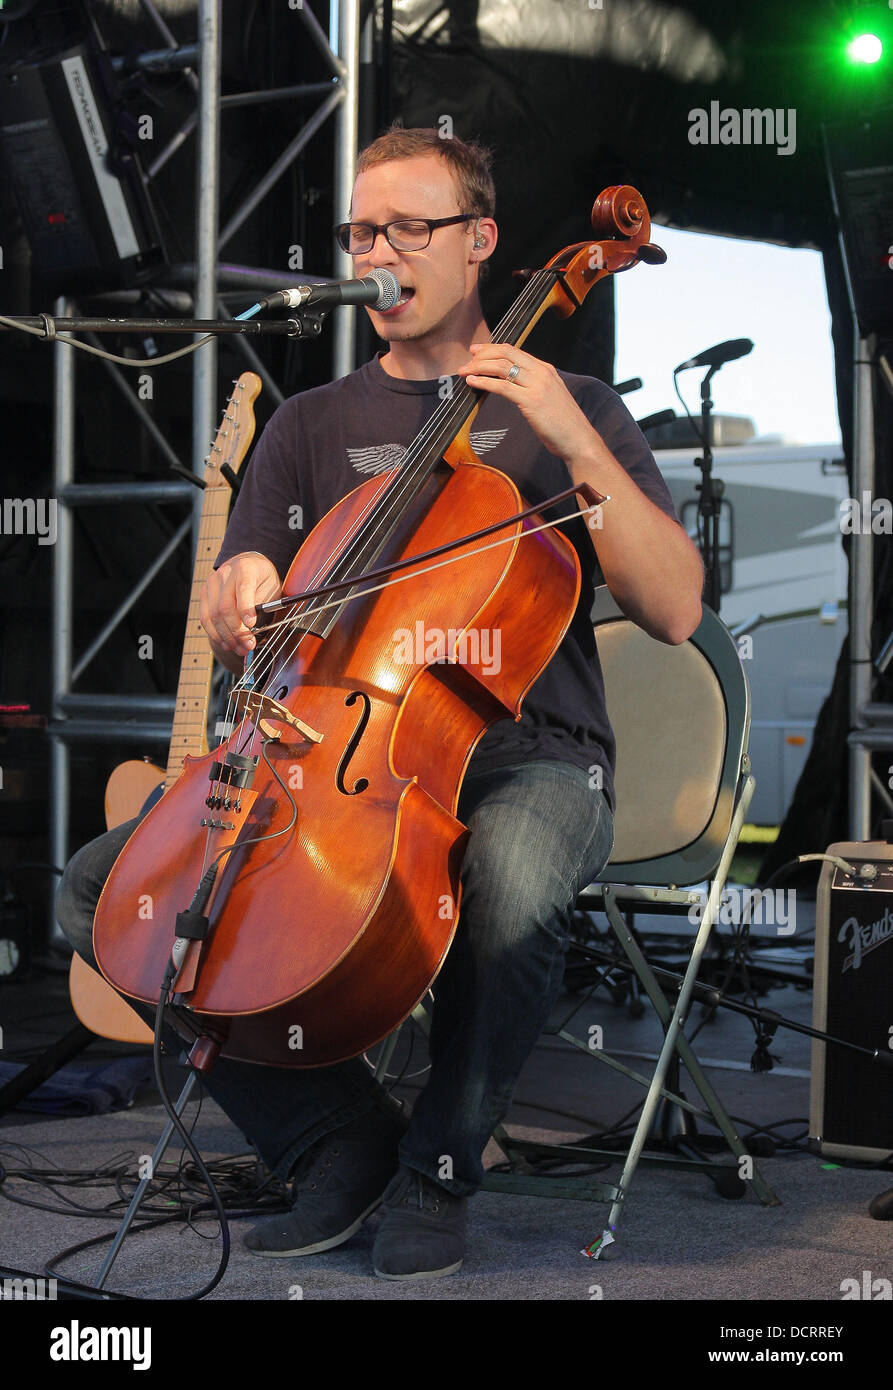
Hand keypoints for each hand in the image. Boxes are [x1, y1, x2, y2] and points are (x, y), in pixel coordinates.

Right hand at [200, 551, 281, 669]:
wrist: (249, 564)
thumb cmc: (262, 579)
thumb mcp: (271, 587)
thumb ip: (265, 605)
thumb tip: (257, 631)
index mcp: (246, 568)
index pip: (243, 588)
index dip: (246, 608)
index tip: (251, 624)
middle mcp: (226, 573)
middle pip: (225, 606)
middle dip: (237, 631)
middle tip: (248, 645)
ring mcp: (212, 583)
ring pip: (213, 615)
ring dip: (226, 637)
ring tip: (239, 648)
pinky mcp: (204, 593)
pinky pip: (205, 618)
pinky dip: (215, 634)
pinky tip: (226, 644)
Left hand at [458, 342, 596, 461]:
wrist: (578, 439)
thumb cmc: (563, 424)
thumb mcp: (549, 397)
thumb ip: (534, 387)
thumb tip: (513, 386)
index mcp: (546, 369)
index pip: (514, 351)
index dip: (492, 349)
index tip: (477, 352)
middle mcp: (542, 372)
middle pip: (506, 353)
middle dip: (482, 354)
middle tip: (467, 361)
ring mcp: (537, 385)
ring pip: (502, 367)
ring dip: (479, 367)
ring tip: (464, 372)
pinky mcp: (532, 401)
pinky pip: (502, 386)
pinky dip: (484, 382)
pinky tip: (473, 383)